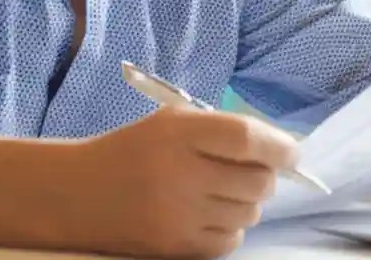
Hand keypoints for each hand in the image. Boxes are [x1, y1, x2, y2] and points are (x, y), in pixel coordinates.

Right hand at [75, 105, 299, 258]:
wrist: (79, 194)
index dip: (279, 146)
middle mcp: (181, 174)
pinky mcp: (178, 248)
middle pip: (258, 181)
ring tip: (217, 191)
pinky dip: (229, 227)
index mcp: (178, 133)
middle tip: (245, 170)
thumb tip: (279, 149)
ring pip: (249, 212)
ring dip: (244, 201)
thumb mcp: (170, 123)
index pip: (246, 139)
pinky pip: (231, 240)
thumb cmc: (132, 151)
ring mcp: (180, 216)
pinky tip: (205, 213)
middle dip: (263, 175)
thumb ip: (221, 130)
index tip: (292, 152)